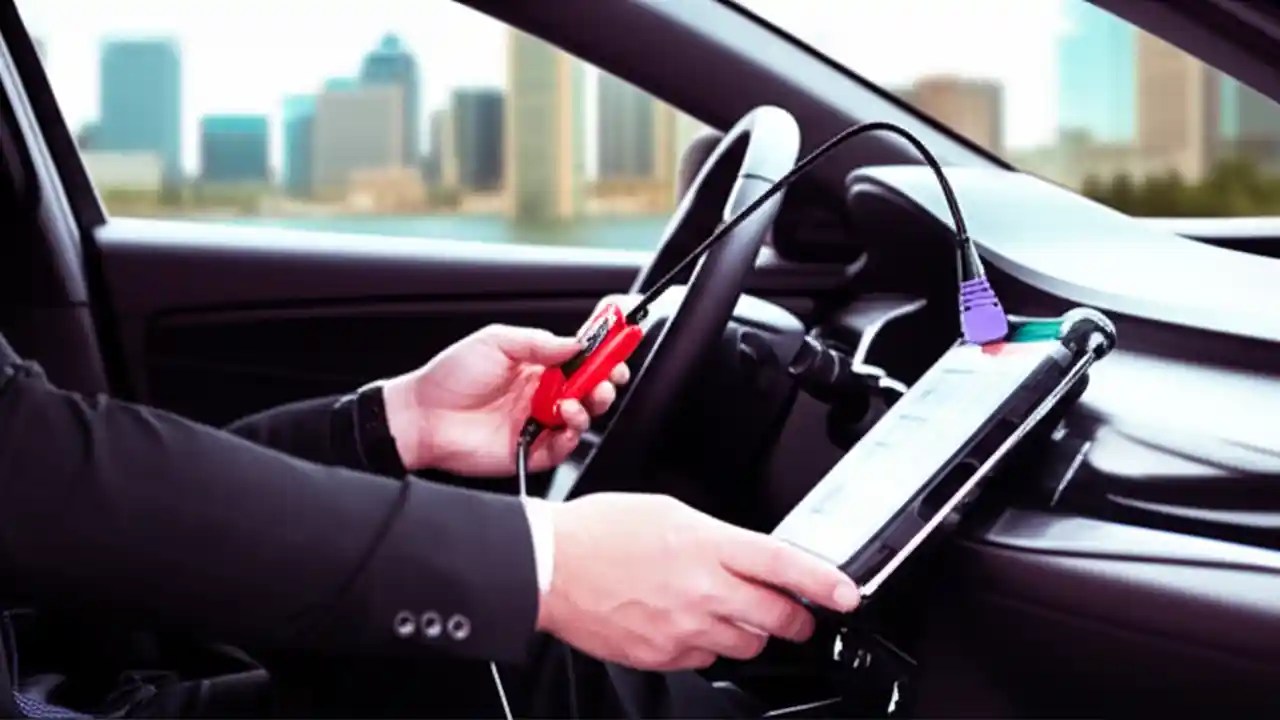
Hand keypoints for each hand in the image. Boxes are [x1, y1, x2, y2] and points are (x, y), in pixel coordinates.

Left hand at [382, 323, 629, 474]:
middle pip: (591, 388)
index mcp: (537, 366)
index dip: (603, 352)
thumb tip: (576, 343)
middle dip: (607, 381)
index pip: (581, 357)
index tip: (622, 342)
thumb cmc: (449, 378)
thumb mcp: (495, 342)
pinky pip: (563, 448)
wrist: (421, 418)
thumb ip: (538, 342)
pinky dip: (571, 436)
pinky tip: (562, 423)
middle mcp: (542, 394)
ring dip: (590, 407)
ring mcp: (538, 423)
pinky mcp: (530, 451)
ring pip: (583, 418)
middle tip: (608, 377)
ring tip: (574, 401)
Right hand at [535, 493, 860, 670]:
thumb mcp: (669, 512)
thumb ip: (715, 538)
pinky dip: (708, 645)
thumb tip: (744, 555)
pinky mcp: (663, 656)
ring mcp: (684, 629)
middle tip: (796, 613)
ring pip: (747, 644)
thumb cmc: (599, 532)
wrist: (549, 567)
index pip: (783, 565)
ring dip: (750, 630)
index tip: (847, 593)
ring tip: (725, 611)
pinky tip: (686, 623)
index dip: (824, 582)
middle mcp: (703, 591)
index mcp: (707, 545)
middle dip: (796, 618)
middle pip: (778, 616)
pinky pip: (706, 660)